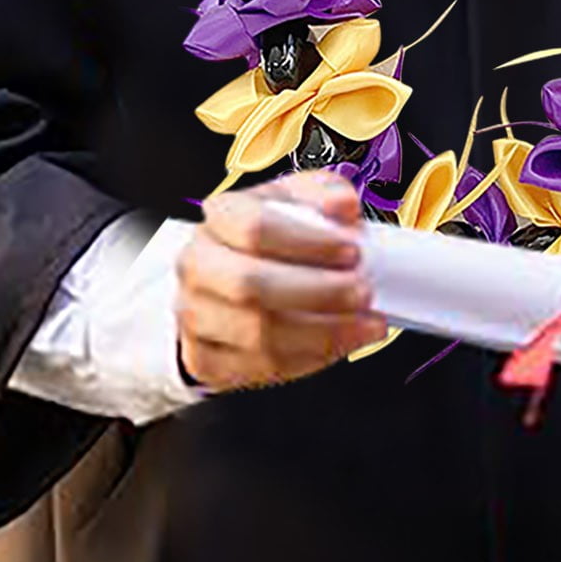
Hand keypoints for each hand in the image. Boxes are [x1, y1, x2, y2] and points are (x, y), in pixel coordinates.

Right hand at [176, 171, 388, 389]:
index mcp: (220, 217)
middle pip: (251, 285)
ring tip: (363, 323)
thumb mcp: (301, 198)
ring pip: (258, 335)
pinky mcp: (207, 359)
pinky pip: (260, 368)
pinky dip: (310, 360)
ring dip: (323, 333)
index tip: (352, 251)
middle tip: (363, 292)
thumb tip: (341, 205)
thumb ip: (325, 193)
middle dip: (319, 293)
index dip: (308, 243)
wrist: (235, 273)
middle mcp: (200, 265)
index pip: (254, 227)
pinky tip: (340, 343)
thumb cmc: (276, 233)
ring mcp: (196, 315)